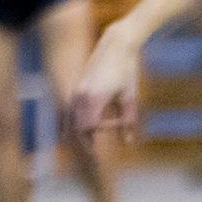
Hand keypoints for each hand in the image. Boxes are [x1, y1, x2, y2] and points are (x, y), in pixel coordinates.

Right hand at [70, 28, 141, 143]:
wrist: (116, 44)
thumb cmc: (126, 70)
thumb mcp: (130, 96)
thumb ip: (128, 120)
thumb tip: (128, 142)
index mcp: (94, 98)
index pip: (87, 129)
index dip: (91, 142)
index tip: (101, 152)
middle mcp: (81, 95)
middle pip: (76, 126)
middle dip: (83, 142)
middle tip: (93, 157)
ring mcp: (78, 90)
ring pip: (71, 119)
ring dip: (78, 133)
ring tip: (87, 146)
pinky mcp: (78, 87)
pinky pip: (72, 110)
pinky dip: (76, 122)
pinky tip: (83, 130)